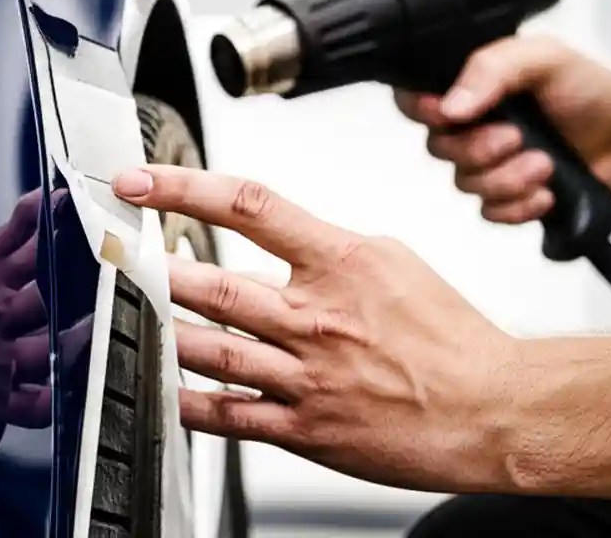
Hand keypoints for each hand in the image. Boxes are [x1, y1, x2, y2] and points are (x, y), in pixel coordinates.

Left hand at [113, 166, 522, 492]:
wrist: (492, 409)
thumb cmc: (448, 337)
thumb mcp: (393, 260)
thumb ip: (328, 248)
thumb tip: (279, 236)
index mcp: (341, 263)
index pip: (249, 207)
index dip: (184, 189)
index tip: (142, 182)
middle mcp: (317, 317)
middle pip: (215, 284)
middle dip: (155, 267)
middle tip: (118, 254)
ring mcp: (307, 376)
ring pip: (211, 348)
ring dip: (162, 328)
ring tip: (132, 312)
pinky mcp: (305, 428)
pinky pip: (230, 416)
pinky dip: (189, 402)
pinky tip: (163, 388)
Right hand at [395, 36, 610, 223]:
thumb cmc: (593, 90)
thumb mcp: (544, 58)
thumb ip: (492, 68)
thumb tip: (450, 105)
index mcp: (471, 85)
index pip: (414, 98)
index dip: (423, 111)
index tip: (450, 115)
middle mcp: (472, 124)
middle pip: (438, 148)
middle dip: (479, 149)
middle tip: (518, 137)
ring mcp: (488, 163)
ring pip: (465, 184)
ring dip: (507, 178)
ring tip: (545, 164)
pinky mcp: (507, 197)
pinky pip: (489, 213)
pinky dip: (518, 206)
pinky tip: (546, 192)